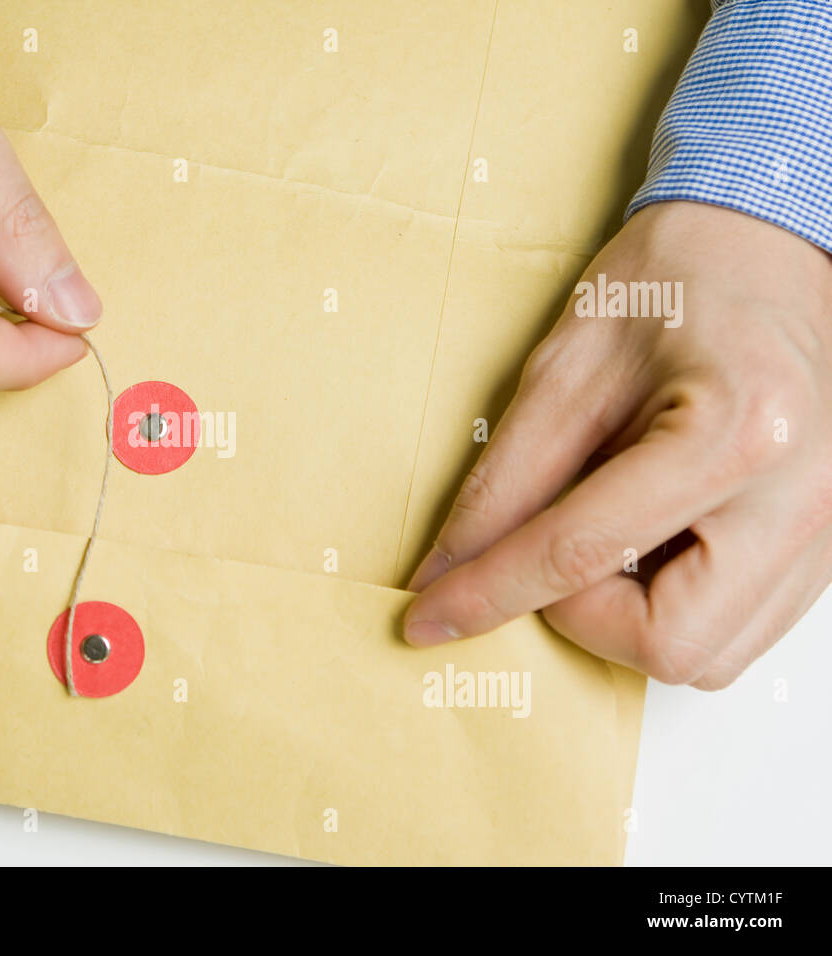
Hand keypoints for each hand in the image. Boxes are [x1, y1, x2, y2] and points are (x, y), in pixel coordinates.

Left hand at [404, 201, 831, 688]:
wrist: (770, 243)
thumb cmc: (678, 281)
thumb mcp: (567, 367)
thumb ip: (504, 480)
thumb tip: (447, 567)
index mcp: (736, 433)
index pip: (584, 552)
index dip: (491, 592)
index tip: (430, 616)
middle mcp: (802, 496)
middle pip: (671, 644)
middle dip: (584, 620)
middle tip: (548, 557)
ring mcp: (829, 529)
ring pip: (711, 657)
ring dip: (629, 622)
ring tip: (606, 539)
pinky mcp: (828, 545)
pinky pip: (741, 629)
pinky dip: (673, 608)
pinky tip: (650, 543)